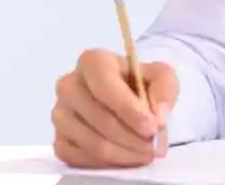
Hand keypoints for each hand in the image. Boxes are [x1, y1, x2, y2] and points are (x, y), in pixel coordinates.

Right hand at [52, 48, 178, 167]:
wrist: (125, 99)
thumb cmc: (140, 84)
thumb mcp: (161, 76)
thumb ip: (165, 89)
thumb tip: (159, 117)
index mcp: (92, 62)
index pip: (104, 85)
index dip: (128, 109)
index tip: (152, 127)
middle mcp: (69, 85)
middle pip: (98, 118)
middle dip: (131, 137)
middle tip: (153, 147)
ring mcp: (60, 114)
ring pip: (90, 142)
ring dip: (123, 153)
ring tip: (144, 153)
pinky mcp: (58, 140)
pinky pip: (78, 159)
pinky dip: (106, 164)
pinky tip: (124, 156)